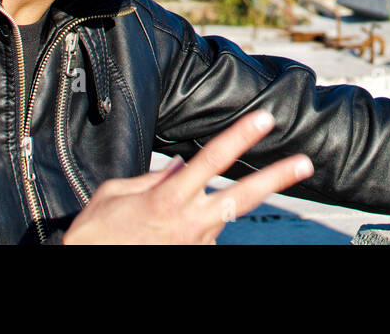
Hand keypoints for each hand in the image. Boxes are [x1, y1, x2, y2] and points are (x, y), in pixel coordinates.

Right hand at [62, 110, 312, 243]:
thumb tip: (181, 165)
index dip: (239, 136)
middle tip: (305, 162)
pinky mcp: (195, 258)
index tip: (263, 119)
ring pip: (217, 217)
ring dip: (207, 210)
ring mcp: (195, 244)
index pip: (211, 159)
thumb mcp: (114, 195)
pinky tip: (164, 234)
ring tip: (162, 222)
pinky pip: (203, 235)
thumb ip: (152, 178)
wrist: (84, 270)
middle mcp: (188, 223)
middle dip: (276, 178)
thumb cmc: (96, 236)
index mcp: (167, 199)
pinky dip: (193, 228)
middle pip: (242, 196)